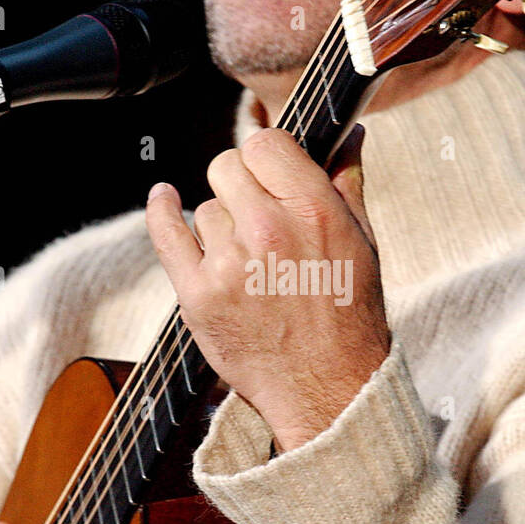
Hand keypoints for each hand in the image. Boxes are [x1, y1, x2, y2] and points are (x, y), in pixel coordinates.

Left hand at [145, 124, 389, 450]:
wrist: (327, 389)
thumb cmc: (349, 318)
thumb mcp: (362, 245)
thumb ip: (347, 184)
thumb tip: (350, 134)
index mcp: (314, 211)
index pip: (266, 144)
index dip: (266, 154)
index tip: (268, 168)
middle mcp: (269, 230)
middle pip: (228, 166)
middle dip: (241, 183)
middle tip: (256, 212)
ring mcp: (230, 263)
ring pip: (206, 207)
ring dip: (222, 223)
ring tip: (250, 260)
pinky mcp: (198, 294)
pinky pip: (166, 232)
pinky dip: (162, 211)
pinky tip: (164, 198)